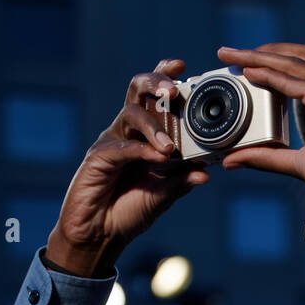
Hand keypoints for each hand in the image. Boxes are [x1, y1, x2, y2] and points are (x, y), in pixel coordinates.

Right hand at [47, 58, 208, 276]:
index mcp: (143, 135)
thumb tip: (206, 171)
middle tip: (175, 90)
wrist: (99, 237)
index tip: (183, 67)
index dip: (164, 77)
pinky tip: (157, 158)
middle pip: (137, 90)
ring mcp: (111, 141)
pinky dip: (142, 149)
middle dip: (156, 82)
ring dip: (155, 127)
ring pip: (131, 114)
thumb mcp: (162, 196)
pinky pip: (122, 145)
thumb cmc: (128, 213)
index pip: (153, 97)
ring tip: (170, 148)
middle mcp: (127, 132)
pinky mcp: (98, 156)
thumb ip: (181, 182)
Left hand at [215, 43, 304, 198]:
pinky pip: (295, 81)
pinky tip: (250, 73)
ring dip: (263, 56)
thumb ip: (267, 158)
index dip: (283, 63)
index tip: (254, 65)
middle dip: (269, 50)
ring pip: (296, 62)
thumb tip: (232, 160)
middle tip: (237, 53)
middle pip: (303, 56)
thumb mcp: (297, 164)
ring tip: (236, 56)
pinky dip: (270, 76)